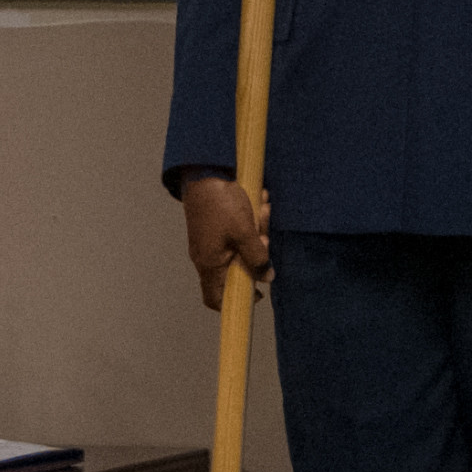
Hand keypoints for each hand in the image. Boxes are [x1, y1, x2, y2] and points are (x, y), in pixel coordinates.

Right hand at [180, 173, 271, 308]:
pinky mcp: (214, 224)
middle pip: (235, 269)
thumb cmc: (220, 203)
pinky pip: (236, 231)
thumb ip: (257, 257)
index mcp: (209, 263)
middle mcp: (206, 255)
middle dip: (256, 254)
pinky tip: (259, 203)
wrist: (204, 170)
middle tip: (265, 238)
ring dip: (256, 232)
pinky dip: (249, 221)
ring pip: (240, 247)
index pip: (214, 298)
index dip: (235, 301)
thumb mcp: (244, 232)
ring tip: (263, 209)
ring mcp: (210, 239)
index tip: (256, 293)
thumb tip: (266, 276)